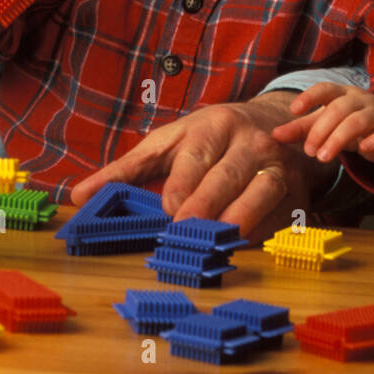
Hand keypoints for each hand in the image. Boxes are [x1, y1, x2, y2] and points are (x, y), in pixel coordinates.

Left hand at [71, 91, 337, 238]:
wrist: (272, 125)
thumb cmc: (207, 139)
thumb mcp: (166, 144)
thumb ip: (124, 171)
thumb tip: (78, 196)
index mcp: (212, 126)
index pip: (197, 155)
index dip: (183, 184)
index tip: (169, 209)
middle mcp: (249, 142)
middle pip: (228, 176)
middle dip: (207, 205)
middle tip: (185, 232)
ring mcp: (276, 166)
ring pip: (261, 193)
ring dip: (239, 221)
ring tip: (216, 243)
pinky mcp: (295, 193)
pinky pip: (280, 216)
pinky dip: (262, 234)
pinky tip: (242, 249)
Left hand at [272, 81, 373, 165]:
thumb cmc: (348, 124)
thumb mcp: (323, 124)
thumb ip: (300, 129)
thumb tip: (273, 135)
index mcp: (341, 93)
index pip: (325, 88)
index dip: (310, 97)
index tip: (293, 110)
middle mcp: (360, 99)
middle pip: (339, 109)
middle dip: (321, 130)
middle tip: (309, 151)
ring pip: (358, 121)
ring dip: (339, 139)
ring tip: (323, 158)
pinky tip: (363, 151)